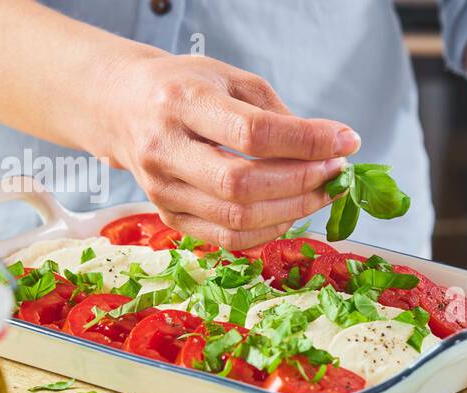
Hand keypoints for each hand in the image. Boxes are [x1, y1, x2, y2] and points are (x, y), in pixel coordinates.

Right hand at [91, 54, 358, 248]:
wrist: (120, 106)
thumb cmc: (184, 88)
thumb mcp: (230, 79)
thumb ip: (278, 113)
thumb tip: (330, 147)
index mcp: (182, 102)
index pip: (252, 133)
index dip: (306, 142)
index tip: (346, 141)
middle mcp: (165, 149)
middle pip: (242, 184)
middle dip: (302, 182)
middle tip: (336, 171)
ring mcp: (162, 189)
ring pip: (237, 219)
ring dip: (293, 210)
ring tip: (321, 192)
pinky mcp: (168, 216)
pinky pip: (227, 239)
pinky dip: (268, 231)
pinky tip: (290, 212)